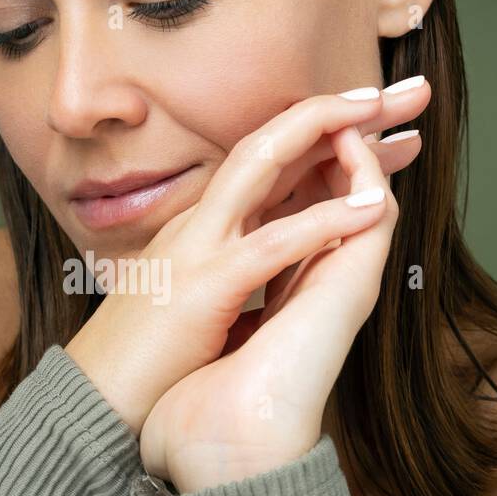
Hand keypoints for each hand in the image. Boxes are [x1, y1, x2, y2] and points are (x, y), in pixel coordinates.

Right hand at [65, 81, 429, 435]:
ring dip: (327, 131)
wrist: (90, 405)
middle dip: (338, 109)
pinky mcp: (203, 288)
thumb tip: (259, 268)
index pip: (268, 164)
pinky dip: (321, 222)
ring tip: (385, 110)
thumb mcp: (183, 301)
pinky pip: (270, 244)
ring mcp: (197, 248)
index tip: (380, 122)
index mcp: (198, 229)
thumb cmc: (139, 363)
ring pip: (262, 163)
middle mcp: (197, 223)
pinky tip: (369, 206)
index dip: (324, 135)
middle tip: (405, 90)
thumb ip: (220, 272)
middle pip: (271, 142)